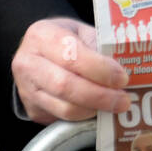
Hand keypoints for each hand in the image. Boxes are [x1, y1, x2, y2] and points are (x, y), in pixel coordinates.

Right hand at [11, 17, 131, 124]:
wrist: (37, 52)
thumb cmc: (64, 39)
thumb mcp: (80, 32)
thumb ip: (98, 47)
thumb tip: (124, 69)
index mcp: (41, 35)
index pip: (71, 55)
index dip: (99, 69)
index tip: (122, 78)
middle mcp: (28, 63)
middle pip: (65, 85)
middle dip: (99, 95)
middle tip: (123, 100)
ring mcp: (27, 90)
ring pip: (64, 108)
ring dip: (95, 109)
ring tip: (115, 105)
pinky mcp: (33, 110)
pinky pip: (63, 119)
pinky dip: (85, 117)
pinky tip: (100, 110)